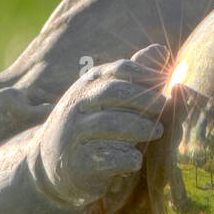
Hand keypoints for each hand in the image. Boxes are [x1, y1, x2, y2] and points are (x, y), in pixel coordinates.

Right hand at [38, 44, 169, 206]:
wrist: (47, 163)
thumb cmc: (88, 124)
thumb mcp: (104, 96)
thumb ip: (133, 76)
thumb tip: (162, 50)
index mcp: (88, 85)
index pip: (119, 69)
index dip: (146, 73)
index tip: (166, 84)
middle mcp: (78, 105)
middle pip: (113, 92)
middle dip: (143, 98)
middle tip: (165, 106)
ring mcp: (74, 134)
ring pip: (108, 123)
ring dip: (138, 126)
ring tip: (157, 131)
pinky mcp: (78, 163)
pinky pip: (105, 157)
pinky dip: (125, 157)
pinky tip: (136, 160)